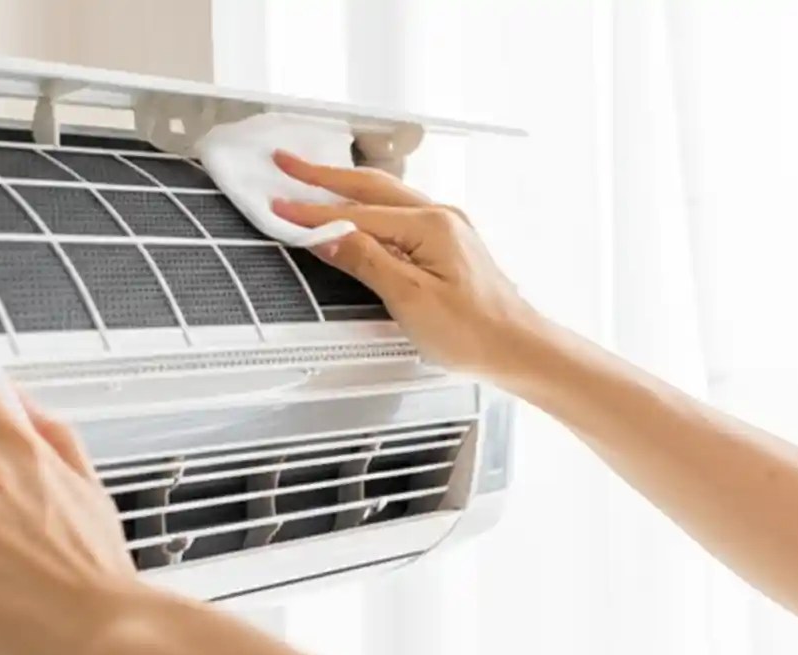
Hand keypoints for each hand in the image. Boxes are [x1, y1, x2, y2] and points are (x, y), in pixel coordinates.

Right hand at [272, 151, 538, 375]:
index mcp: (431, 225)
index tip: (280, 204)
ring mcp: (446, 229)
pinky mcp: (447, 245)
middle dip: (325, 175)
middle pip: (370, 188)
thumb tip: (328, 235)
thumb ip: (366, 261)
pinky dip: (368, 208)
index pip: (356, 213)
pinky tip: (356, 212)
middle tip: (288, 163)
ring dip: (346, 187)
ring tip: (313, 180)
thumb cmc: (474, 332)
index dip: (313, 211)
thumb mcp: (410, 299)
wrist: (518, 348)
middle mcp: (440, 217)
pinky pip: (398, 215)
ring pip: (385, 197)